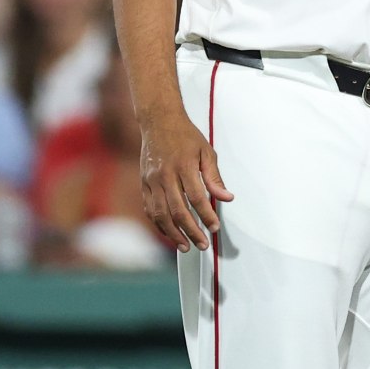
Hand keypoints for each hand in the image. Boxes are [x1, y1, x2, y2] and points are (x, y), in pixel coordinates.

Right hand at [140, 114, 233, 252]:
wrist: (159, 122)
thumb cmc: (186, 136)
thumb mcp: (206, 152)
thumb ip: (214, 177)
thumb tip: (227, 197)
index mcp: (184, 166)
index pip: (197, 198)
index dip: (206, 215)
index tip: (215, 227)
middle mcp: (165, 175)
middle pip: (178, 211)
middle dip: (191, 231)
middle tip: (202, 244)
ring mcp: (151, 181)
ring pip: (161, 214)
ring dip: (174, 233)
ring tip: (186, 246)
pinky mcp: (143, 184)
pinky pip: (150, 209)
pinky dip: (159, 224)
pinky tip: (170, 233)